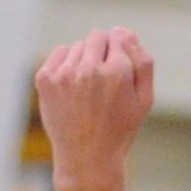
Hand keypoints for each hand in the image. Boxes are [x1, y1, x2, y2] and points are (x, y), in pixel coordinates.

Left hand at [37, 28, 154, 190]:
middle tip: (105, 81)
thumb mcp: (144, 100)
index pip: (119, 36)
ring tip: (89, 91)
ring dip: (85, 61)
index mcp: (117, 72)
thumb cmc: (120, 129)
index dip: (121, 52)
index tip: (119, 70)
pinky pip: (60, 53)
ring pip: (78, 47)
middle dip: (103, 52)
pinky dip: (67, 65)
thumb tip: (126, 32)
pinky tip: (74, 88)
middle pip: (97, 37)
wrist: (87, 158)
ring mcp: (65, 74)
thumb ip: (143, 63)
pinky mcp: (45, 78)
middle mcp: (89, 69)